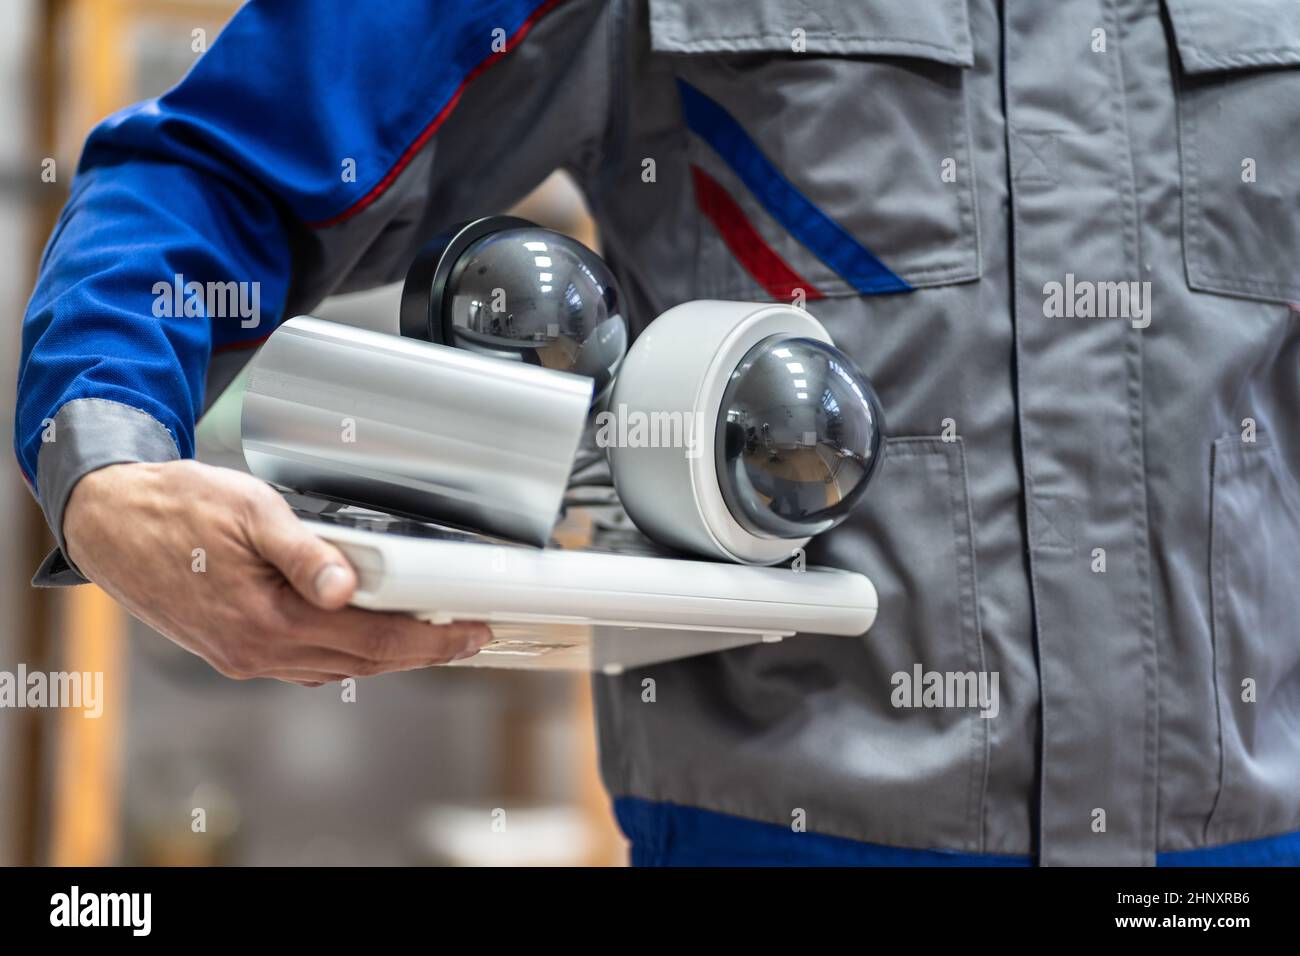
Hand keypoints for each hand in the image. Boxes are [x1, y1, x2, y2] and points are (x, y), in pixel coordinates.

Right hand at [62, 459, 490, 685]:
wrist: (108, 521)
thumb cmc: (176, 507)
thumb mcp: (249, 511)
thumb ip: (304, 553)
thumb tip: (348, 589)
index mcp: (266, 621)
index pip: (374, 642)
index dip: (432, 641)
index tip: (471, 634)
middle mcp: (256, 652)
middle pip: (363, 662)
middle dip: (422, 652)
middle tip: (466, 636)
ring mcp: (242, 658)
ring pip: (336, 668)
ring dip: (386, 655)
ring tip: (429, 634)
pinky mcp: (232, 651)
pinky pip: (306, 663)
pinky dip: (346, 652)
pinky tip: (364, 633)